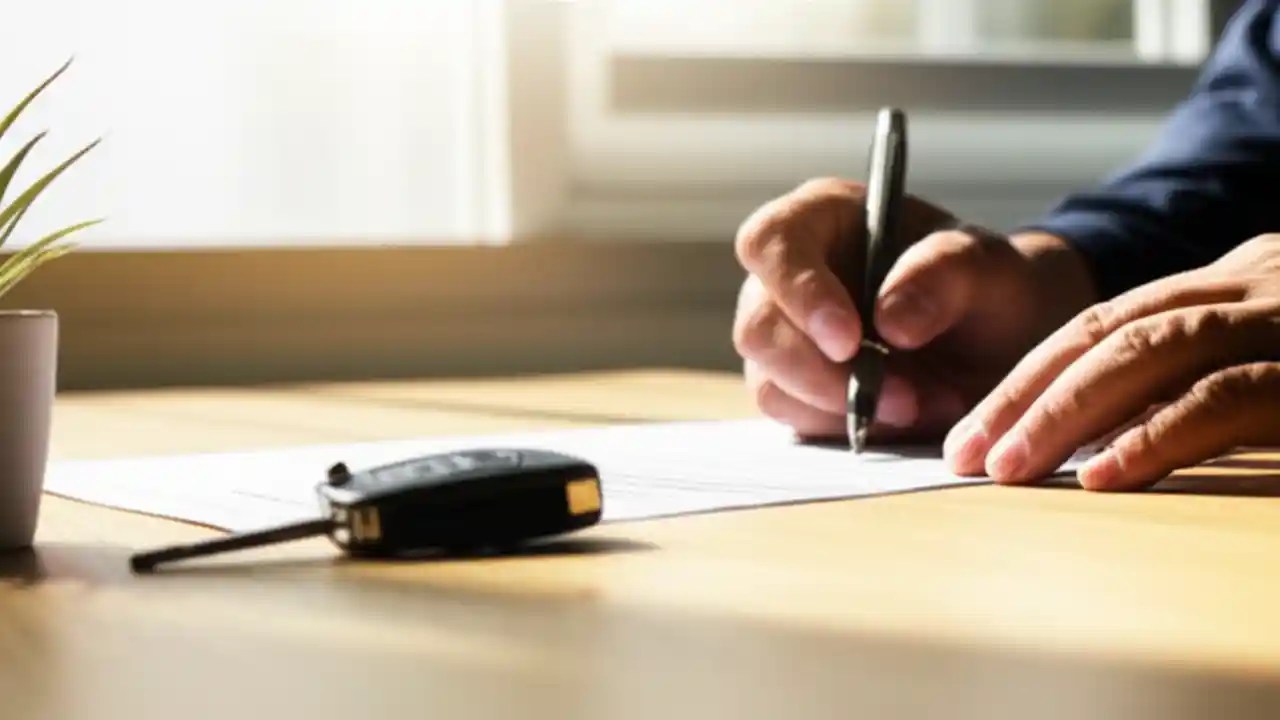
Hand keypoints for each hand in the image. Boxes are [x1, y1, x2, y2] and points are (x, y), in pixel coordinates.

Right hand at [732, 177, 1093, 441]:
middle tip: (901, 397)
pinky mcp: (793, 387)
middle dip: (824, 373)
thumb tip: (888, 321)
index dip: (797, 291)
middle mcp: (787, 276)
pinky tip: (902, 414)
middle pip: (758, 327)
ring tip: (920, 404)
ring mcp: (783, 335)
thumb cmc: (986, 285)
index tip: (849, 340)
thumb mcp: (989, 267)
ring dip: (842, 407)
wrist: (998, 341)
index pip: (770, 241)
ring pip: (770, 381)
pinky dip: (847, 427)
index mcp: (820, 217)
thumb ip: (944, 275)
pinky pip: (794, 417)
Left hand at [945, 233, 1279, 489]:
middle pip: (1111, 332)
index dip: (1031, 379)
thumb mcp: (1276, 367)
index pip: (1109, 323)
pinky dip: (1154, 435)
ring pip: (1150, 350)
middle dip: (1026, 396)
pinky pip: (1223, 396)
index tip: (974, 436)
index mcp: (1239, 284)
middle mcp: (1257, 285)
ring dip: (1066, 412)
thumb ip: (1203, 388)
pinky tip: (1100, 475)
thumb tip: (1104, 447)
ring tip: (1008, 469)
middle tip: (965, 456)